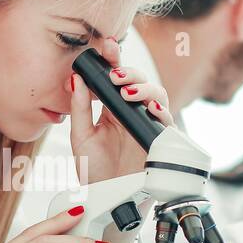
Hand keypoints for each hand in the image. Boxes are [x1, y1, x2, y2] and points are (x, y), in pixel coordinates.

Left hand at [69, 36, 174, 184]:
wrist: (108, 198)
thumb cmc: (95, 171)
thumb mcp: (81, 137)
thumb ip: (79, 109)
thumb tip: (75, 79)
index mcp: (112, 109)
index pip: (115, 77)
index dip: (114, 58)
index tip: (107, 45)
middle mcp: (132, 113)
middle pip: (139, 81)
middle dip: (130, 73)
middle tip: (115, 76)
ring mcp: (147, 124)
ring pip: (156, 94)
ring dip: (144, 88)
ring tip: (127, 93)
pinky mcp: (160, 139)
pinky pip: (167, 119)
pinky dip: (160, 110)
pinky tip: (150, 108)